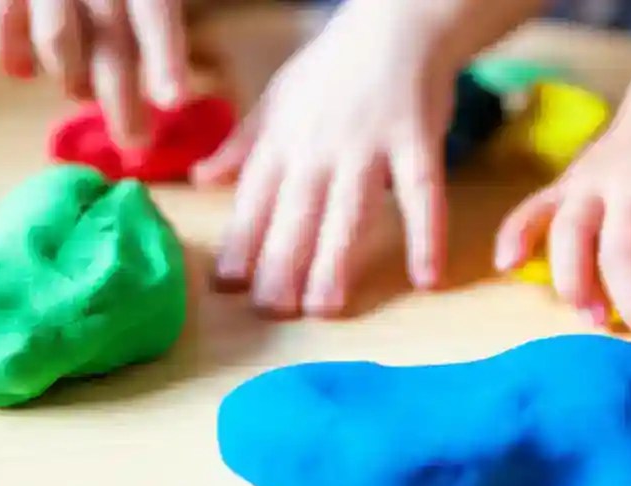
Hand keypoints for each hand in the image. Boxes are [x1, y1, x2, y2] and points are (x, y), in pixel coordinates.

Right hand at [0, 0, 189, 146]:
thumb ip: (157, 16)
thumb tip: (173, 89)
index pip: (156, 18)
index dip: (165, 62)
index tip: (173, 102)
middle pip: (110, 45)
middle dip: (123, 103)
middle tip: (136, 141)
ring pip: (57, 41)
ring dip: (73, 80)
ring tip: (82, 92)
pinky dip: (10, 55)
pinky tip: (23, 72)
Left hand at [196, 3, 458, 317]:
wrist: (398, 24)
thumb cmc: (337, 65)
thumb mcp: (278, 97)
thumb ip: (244, 145)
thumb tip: (202, 181)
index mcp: (283, 139)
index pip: (255, 199)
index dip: (240, 242)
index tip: (226, 286)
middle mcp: (319, 146)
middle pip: (296, 214)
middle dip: (281, 265)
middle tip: (272, 312)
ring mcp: (369, 146)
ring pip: (349, 212)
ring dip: (336, 262)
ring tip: (326, 309)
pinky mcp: (417, 144)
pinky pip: (423, 196)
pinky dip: (426, 236)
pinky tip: (428, 278)